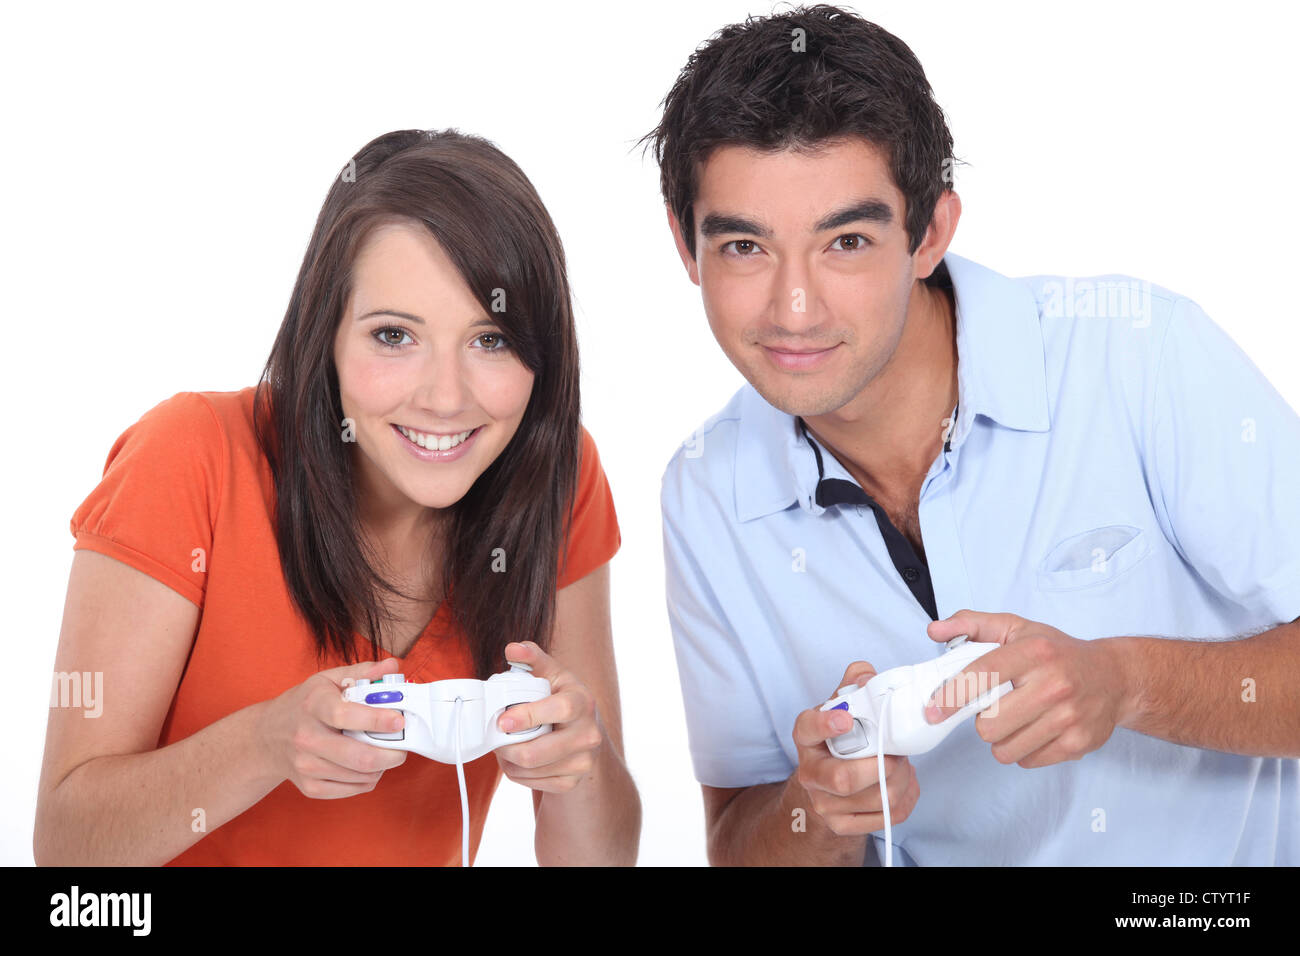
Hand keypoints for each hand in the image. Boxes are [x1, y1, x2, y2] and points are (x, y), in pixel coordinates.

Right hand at [257, 657, 408, 797]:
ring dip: (382, 766)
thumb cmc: (304, 704)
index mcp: (313, 705)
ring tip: (383, 752)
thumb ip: (364, 671)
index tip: (399, 721)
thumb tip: (393, 665)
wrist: (266, 736)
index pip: (345, 715)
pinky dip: (368, 779)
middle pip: (359, 756)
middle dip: (392, 754)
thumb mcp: (328, 679)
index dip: (377, 720)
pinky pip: (354, 789)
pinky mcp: (309, 787)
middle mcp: (306, 737)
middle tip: (403, 746)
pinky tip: (366, 765)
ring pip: (361, 775)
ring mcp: (306, 765)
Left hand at [492, 641, 603, 793]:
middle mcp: (589, 735)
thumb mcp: (552, 674)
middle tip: (495, 736)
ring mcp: (583, 762)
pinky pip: (531, 783)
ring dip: (508, 759)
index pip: (560, 710)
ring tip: (505, 745)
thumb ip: (532, 658)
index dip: (529, 716)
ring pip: (529, 770)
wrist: (585, 734)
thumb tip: (512, 649)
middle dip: (506, 746)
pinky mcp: (572, 782)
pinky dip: (516, 772)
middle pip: (537, 752)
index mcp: (583, 702)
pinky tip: (517, 758)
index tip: (503, 720)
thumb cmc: (562, 698)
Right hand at [791, 661, 919, 834]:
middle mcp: (810, 773)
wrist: (826, 786)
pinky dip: (907, 797)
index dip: (826, 724)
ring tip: (903, 763)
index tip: (846, 719)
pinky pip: (888, 816)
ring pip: (876, 798)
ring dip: (902, 778)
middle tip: (897, 752)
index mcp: (806, 737)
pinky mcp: (842, 824)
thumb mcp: (841, 708)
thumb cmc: (838, 741)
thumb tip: (868, 675)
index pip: (808, 729)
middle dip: (883, 765)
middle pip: (845, 778)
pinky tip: (904, 782)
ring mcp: (824, 803)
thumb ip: (854, 684)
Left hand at [924, 610, 1134, 767]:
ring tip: (1014, 719)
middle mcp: (1054, 684)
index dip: (953, 694)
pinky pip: (1027, 761)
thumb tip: (935, 631)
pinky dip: (1023, 750)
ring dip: (1001, 738)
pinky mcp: (1079, 743)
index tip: (933, 710)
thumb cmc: (1058, 652)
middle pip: (990, 724)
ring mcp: (1069, 717)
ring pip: (1005, 749)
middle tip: (995, 707)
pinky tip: (1034, 730)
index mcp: (1035, 652)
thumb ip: (973, 625)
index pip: (983, 675)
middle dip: (982, 720)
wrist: (1115, 677)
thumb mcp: (1017, 628)